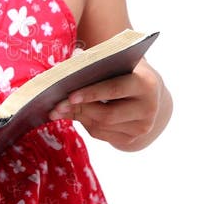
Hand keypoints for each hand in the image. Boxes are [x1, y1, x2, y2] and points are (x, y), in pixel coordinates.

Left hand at [48, 59, 169, 150]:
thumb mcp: (117, 64)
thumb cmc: (125, 71)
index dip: (92, 93)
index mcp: (146, 84)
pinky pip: (101, 134)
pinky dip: (84, 124)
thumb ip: (96, 64)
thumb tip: (67, 71)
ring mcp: (141, 127)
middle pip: (107, 114)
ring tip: (58, 110)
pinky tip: (73, 115)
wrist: (148, 94)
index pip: (115, 89)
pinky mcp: (132, 139)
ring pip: (102, 126)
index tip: (70, 95)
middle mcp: (148, 108)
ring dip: (78, 117)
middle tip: (56, 105)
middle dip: (79, 109)